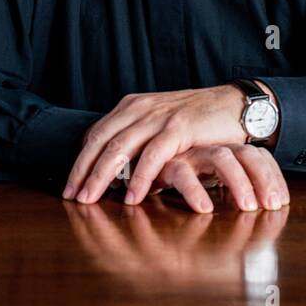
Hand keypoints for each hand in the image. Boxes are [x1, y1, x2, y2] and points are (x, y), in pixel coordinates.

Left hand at [65, 85, 247, 204]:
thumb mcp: (160, 126)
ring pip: (120, 148)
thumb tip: (117, 175)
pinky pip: (153, 156)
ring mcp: (158, 116)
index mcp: (132, 106)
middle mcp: (140, 108)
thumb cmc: (198, 122)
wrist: (235, 105)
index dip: (80, 161)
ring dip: (101, 177)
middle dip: (82, 171)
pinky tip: (131, 197)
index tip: (70, 186)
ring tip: (90, 200)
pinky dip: (139, 178)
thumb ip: (138, 143)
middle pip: (101, 142)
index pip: (96, 135)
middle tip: (70, 197)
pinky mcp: (179, 128)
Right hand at [147, 144, 290, 213]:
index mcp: (227, 149)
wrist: (143, 154)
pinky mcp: (168, 162)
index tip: (282, 202)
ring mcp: (192, 152)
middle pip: (247, 154)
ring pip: (222, 158)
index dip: (273, 177)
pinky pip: (183, 174)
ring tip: (247, 207)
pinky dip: (194, 191)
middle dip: (263, 178)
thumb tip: (265, 208)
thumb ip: (233, 187)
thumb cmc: (184, 172)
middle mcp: (213, 148)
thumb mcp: (213, 178)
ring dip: (239, 182)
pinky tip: (204, 209)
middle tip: (272, 206)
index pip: (259, 156)